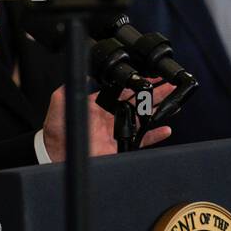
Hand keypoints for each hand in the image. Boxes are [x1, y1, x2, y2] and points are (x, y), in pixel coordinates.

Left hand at [41, 80, 174, 161]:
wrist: (56, 155)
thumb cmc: (57, 132)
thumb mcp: (59, 106)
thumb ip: (68, 90)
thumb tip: (81, 75)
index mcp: (100, 105)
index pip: (123, 91)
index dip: (137, 84)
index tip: (150, 77)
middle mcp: (111, 116)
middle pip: (138, 102)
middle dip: (155, 93)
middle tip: (170, 85)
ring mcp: (117, 131)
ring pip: (143, 118)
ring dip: (159, 111)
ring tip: (174, 102)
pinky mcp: (120, 146)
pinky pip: (141, 140)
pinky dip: (154, 135)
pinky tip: (165, 129)